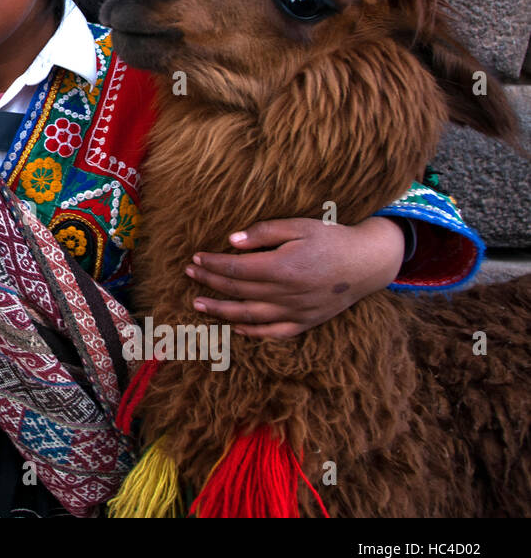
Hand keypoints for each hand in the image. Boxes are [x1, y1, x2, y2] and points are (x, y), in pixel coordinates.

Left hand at [185, 216, 404, 338]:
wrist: (367, 262)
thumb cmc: (332, 238)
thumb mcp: (299, 225)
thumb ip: (264, 232)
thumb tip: (231, 241)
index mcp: (283, 267)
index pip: (236, 269)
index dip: (212, 264)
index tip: (195, 258)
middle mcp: (287, 293)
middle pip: (238, 291)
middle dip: (209, 282)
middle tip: (189, 274)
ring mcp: (296, 311)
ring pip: (249, 315)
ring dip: (221, 310)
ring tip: (198, 304)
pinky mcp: (306, 322)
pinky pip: (274, 332)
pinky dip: (252, 332)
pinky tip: (235, 327)